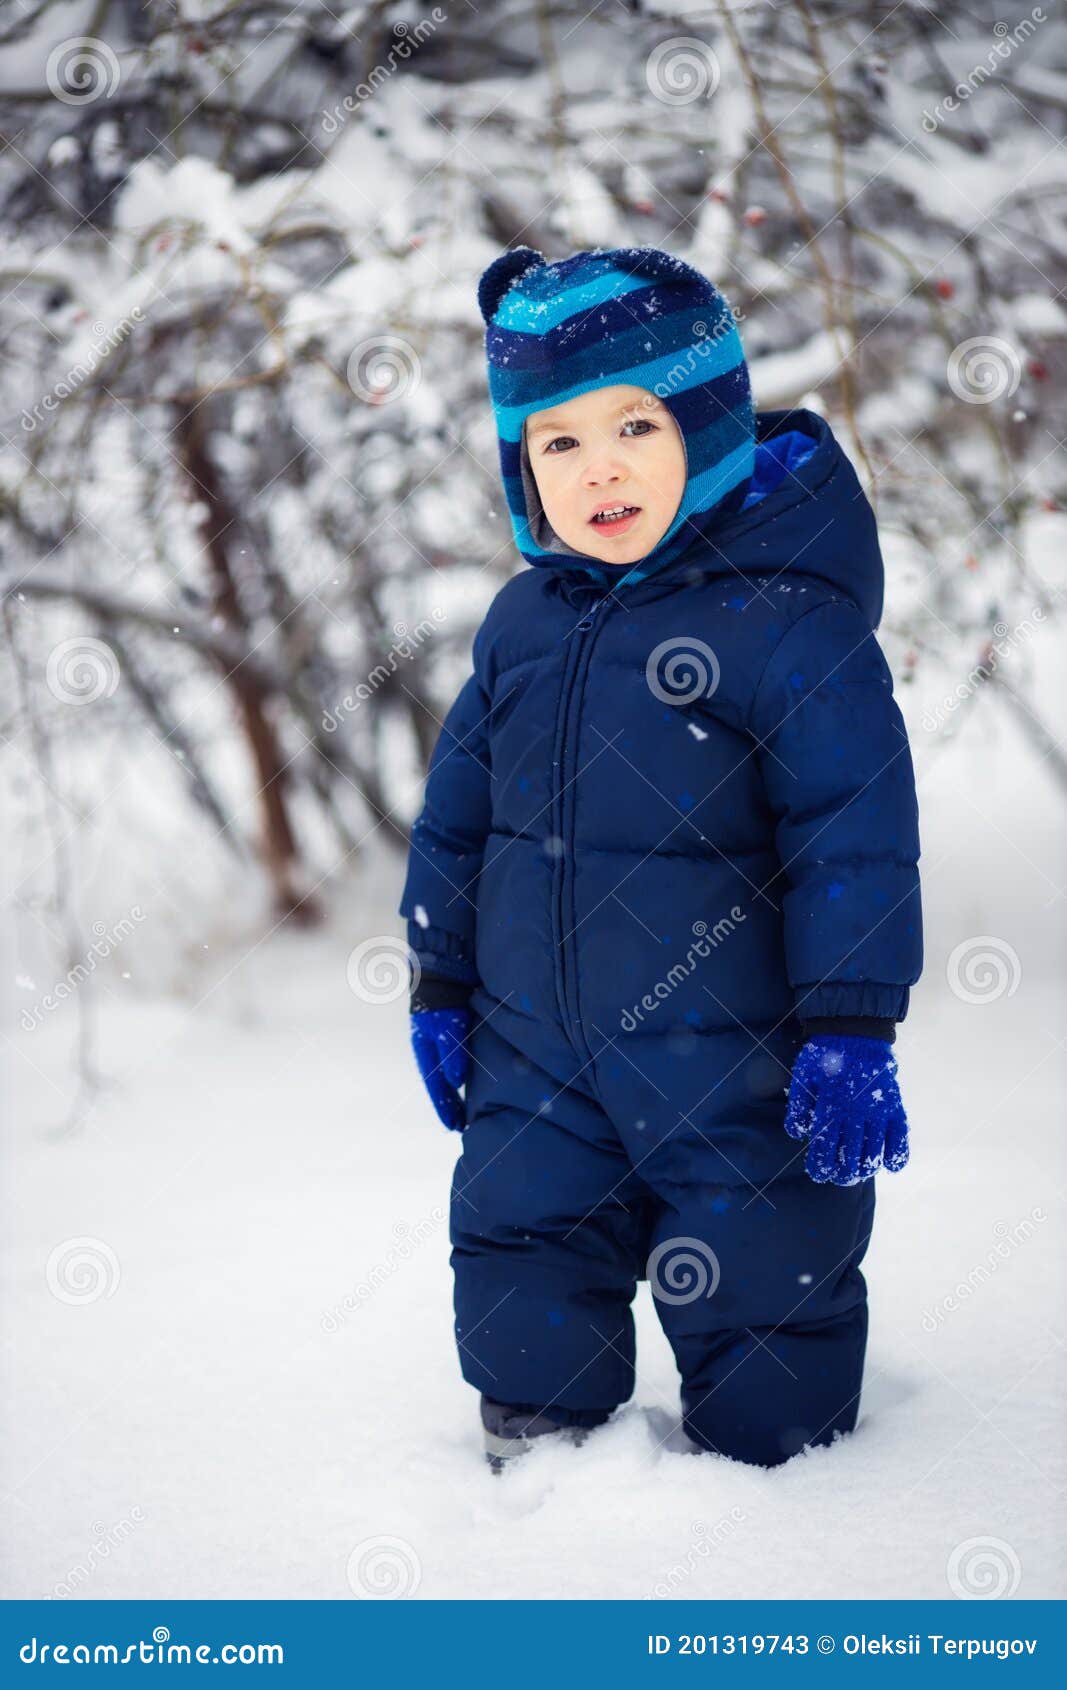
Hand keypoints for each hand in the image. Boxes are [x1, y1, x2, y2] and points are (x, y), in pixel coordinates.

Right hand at [410, 1007, 471, 1131]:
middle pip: (441, 1082)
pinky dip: (465, 1071)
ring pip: (449, 1071)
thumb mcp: (446, 1027)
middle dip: (450, 1104)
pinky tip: (474, 1077)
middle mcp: (431, 1047)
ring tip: (468, 1107)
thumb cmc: (442, 999)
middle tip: (460, 1126)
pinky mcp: (454, 1027)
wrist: (443, 968)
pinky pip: (459, 1056)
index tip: (454, 1128)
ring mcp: (441, 1037)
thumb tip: (456, 1082)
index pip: (435, 1086)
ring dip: (457, 1090)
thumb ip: (452, 1053)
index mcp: (425, 1050)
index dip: (444, 1108)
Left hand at [784, 1033, 908, 1184]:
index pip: (826, 1148)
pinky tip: (890, 1164)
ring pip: (874, 1153)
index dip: (821, 1167)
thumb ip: (798, 1106)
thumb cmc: (825, 1055)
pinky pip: (900, 1137)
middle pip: (850, 1157)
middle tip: (838, 1176)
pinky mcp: (895, 1106)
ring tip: (858, 1173)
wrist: (856, 1031)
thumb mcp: (803, 1075)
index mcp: (831, 1106)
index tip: (818, 1174)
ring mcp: (878, 1111)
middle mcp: (856, 1113)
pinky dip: (898, 1155)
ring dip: (865, 1169)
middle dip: (842, 1174)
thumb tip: (799, 1134)